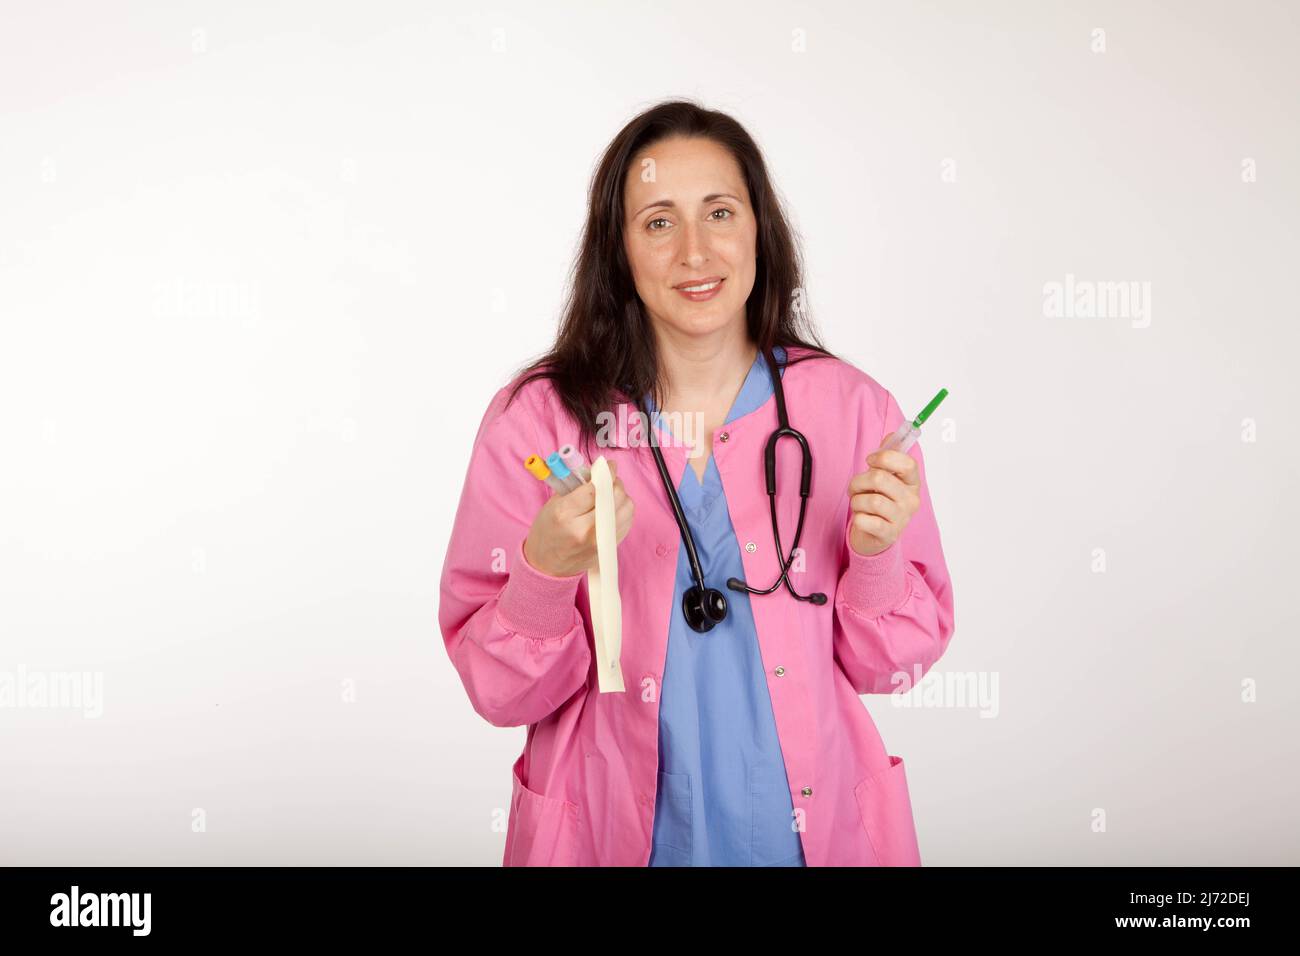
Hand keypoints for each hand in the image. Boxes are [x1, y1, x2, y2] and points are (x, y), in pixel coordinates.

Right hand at [523, 460, 635, 576]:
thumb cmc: (548, 531)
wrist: (547, 565)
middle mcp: (585, 529)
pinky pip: (627, 522)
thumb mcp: (553, 504)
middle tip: (609, 480)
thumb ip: (577, 487)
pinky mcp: (608, 548)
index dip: (606, 473)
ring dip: (622, 497)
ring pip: (626, 509)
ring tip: (610, 495)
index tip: (608, 466)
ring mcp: (599, 541)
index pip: (596, 488)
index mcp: (566, 514)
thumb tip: (599, 472)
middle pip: (615, 497)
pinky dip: (623, 511)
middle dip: (615, 483)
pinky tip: (612, 509)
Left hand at [847, 436, 920, 556]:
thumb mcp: (884, 478)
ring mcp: (902, 519)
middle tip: (856, 488)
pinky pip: (864, 520)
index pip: (907, 464)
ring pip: (871, 500)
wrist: (875, 536)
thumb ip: (888, 457)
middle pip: (880, 478)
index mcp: (912, 483)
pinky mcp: (888, 535)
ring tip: (858, 504)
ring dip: (856, 500)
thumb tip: (892, 434)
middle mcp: (911, 500)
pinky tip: (862, 519)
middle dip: (858, 481)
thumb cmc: (879, 502)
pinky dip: (857, 518)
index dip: (885, 457)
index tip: (870, 460)